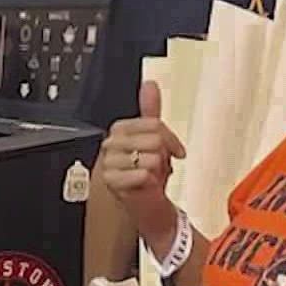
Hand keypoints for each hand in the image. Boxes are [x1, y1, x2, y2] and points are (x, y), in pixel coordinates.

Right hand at [99, 80, 185, 218]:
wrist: (140, 200)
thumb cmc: (145, 171)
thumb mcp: (152, 139)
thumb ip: (150, 110)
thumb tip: (149, 84)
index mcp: (120, 129)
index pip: (154, 125)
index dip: (171, 139)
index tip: (176, 151)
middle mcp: (112, 143)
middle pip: (154, 140)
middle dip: (163, 156)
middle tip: (159, 166)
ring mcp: (109, 162)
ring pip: (151, 158)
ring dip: (157, 171)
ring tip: (151, 175)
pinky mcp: (111, 180)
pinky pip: (142, 174)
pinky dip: (149, 182)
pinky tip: (144, 184)